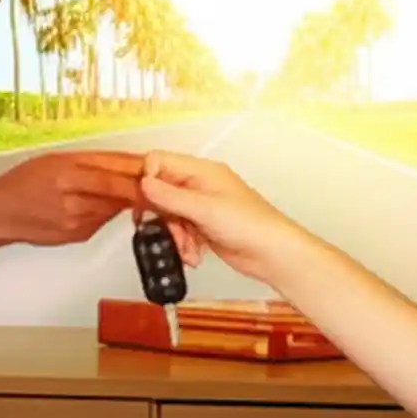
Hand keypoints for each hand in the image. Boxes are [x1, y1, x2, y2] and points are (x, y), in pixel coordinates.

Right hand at [0, 150, 144, 244]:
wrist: (0, 214)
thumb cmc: (23, 183)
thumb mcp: (55, 159)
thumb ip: (92, 161)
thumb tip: (124, 161)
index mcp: (66, 173)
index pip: (113, 174)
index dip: (138, 172)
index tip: (155, 167)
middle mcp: (72, 199)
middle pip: (118, 194)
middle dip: (140, 187)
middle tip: (156, 181)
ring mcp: (76, 221)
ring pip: (114, 207)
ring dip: (125, 199)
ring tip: (130, 188)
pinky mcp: (78, 235)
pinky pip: (102, 219)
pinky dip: (107, 210)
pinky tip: (100, 203)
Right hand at [139, 150, 292, 281]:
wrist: (273, 254)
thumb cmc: (250, 225)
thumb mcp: (204, 208)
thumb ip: (170, 196)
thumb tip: (143, 183)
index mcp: (201, 171)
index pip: (160, 162)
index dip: (148, 179)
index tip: (144, 202)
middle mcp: (200, 184)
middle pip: (162, 191)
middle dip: (160, 214)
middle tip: (158, 228)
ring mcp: (202, 205)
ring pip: (169, 214)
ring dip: (173, 234)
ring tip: (186, 248)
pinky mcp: (204, 225)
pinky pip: (181, 230)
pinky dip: (183, 244)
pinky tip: (193, 255)